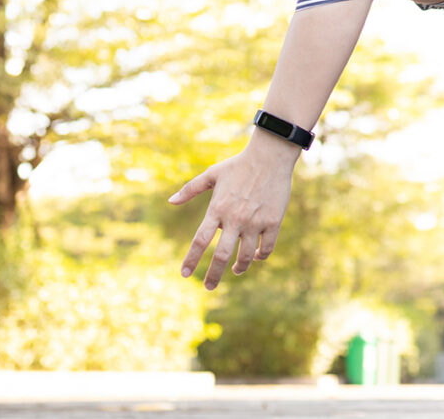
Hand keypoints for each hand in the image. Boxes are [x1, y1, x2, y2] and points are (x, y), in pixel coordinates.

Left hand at [168, 141, 298, 289]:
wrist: (270, 156)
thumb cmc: (238, 164)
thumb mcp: (212, 174)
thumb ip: (190, 189)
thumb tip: (170, 201)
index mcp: (217, 208)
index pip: (200, 240)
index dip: (191, 259)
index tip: (184, 274)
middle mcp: (235, 218)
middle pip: (221, 255)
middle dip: (213, 275)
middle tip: (208, 287)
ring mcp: (255, 222)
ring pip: (245, 256)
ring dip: (239, 267)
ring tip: (235, 270)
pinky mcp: (273, 221)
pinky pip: (266, 248)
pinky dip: (260, 256)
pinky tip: (255, 257)